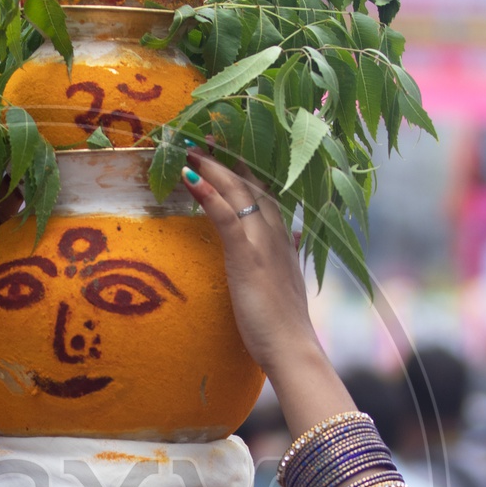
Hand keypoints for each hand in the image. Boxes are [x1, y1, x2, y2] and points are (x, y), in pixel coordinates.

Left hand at [181, 151, 319, 378]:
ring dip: (214, 168)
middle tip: (205, 138)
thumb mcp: (288, 281)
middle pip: (250, 186)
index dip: (245, 173)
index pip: (264, 195)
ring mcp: (262, 243)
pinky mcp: (247, 258)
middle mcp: (276, 234)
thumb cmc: (285, 324)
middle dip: (227, 161)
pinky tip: (191, 176)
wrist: (293, 348)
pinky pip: (227, 218)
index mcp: (284, 239)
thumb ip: (289, 256)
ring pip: (238, 194)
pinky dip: (209, 195)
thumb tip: (294, 235)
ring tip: (192, 148)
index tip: (229, 153)